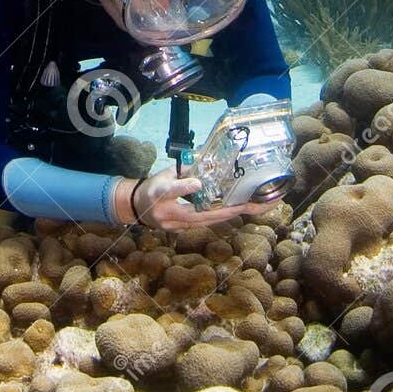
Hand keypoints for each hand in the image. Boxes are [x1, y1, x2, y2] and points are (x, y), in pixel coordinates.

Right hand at [114, 169, 279, 229]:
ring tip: (255, 207)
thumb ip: (185, 169)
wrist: (137, 208)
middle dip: (229, 210)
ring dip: (231, 214)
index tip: (197, 183)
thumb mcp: (164, 173)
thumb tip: (208, 162)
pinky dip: (224, 216)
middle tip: (252, 204)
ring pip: (207, 220)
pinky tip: (241, 210)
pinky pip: (207, 222)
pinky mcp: (183, 229)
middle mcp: (168, 213)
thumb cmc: (152, 187)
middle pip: (200, 213)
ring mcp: (176, 225)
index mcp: (159, 194)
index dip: (185, 187)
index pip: (172, 190)